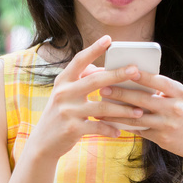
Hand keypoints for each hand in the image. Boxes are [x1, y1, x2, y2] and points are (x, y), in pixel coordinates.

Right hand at [26, 35, 148, 159]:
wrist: (42, 143)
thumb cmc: (59, 115)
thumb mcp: (64, 94)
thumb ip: (80, 80)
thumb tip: (101, 68)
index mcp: (62, 81)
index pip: (79, 61)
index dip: (94, 49)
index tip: (109, 39)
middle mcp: (63, 93)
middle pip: (95, 80)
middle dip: (118, 75)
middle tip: (136, 70)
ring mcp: (67, 111)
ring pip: (102, 106)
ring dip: (123, 109)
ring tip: (139, 111)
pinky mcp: (72, 129)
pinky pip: (98, 127)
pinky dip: (111, 129)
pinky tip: (120, 130)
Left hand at [97, 71, 182, 160]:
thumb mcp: (178, 98)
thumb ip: (160, 89)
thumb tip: (131, 78)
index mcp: (178, 92)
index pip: (157, 81)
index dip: (141, 76)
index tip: (124, 69)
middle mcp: (174, 107)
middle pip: (143, 99)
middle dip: (121, 94)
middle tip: (102, 89)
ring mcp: (167, 123)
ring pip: (136, 117)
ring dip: (116, 113)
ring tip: (99, 109)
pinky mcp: (161, 138)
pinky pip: (138, 130)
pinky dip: (123, 126)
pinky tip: (109, 122)